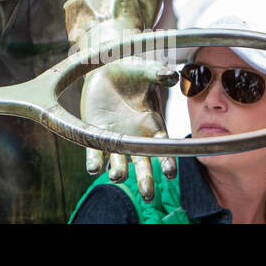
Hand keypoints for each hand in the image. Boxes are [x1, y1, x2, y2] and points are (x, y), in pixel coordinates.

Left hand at [80, 56, 179, 201]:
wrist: (104, 69)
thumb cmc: (130, 71)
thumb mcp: (144, 71)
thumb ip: (157, 74)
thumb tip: (172, 76)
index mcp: (152, 125)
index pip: (162, 147)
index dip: (167, 160)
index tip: (169, 172)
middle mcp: (135, 137)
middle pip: (143, 163)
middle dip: (145, 179)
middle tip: (147, 195)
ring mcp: (116, 138)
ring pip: (119, 162)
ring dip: (118, 171)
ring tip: (116, 176)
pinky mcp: (96, 135)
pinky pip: (95, 153)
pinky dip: (94, 162)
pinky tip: (93, 168)